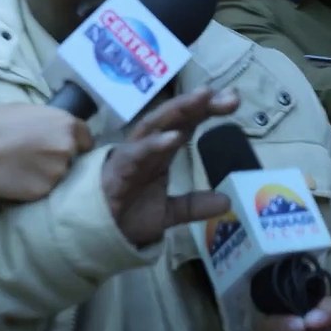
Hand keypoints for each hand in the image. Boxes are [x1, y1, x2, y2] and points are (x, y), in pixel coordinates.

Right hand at [0, 103, 93, 201]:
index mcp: (66, 123)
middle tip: (35, 157)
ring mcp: (57, 172)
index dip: (76, 143)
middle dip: (59, 158)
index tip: (65, 147)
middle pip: (73, 157)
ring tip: (21, 167)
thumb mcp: (23, 110)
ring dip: (46, 173)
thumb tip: (53, 128)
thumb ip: (47, 121)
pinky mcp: (43, 191)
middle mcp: (67, 148)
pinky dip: (34, 186)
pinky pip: (44, 189)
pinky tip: (16, 178)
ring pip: (58, 175)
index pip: (86, 138)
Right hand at [101, 86, 239, 247]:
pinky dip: (154, 144)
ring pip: (155, 125)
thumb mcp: (168, 213)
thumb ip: (195, 205)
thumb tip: (227, 202)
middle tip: (228, 97)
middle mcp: (148, 147)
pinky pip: (136, 153)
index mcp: (161, 153)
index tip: (233, 100)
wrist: (96, 234)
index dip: (207, 110)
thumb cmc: (126, 214)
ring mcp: (132, 155)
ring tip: (202, 98)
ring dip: (179, 110)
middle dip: (199, 104)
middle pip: (174, 118)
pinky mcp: (118, 170)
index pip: (186, 125)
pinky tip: (174, 137)